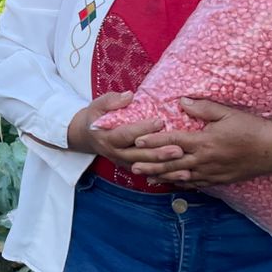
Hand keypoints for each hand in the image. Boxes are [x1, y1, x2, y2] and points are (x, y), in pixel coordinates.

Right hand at [65, 92, 182, 166]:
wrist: (87, 136)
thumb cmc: (96, 117)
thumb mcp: (98, 105)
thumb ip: (112, 100)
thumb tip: (130, 96)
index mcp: (107, 137)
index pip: (126, 134)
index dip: (142, 129)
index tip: (159, 121)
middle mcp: (116, 152)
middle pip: (139, 155)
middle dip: (159, 153)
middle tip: (178, 150)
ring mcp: (124, 162)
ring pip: (146, 167)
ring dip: (165, 167)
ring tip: (184, 164)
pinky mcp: (132, 167)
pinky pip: (149, 173)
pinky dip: (165, 175)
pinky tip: (181, 175)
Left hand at [130, 99, 271, 187]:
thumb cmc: (251, 128)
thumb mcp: (227, 113)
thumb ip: (202, 108)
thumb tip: (181, 102)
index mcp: (204, 141)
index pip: (172, 141)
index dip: (153, 141)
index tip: (137, 141)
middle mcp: (205, 160)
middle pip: (171, 162)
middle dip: (150, 163)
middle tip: (131, 165)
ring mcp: (211, 172)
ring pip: (180, 175)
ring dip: (161, 175)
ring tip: (144, 176)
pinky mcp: (219, 180)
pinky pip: (195, 183)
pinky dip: (179, 182)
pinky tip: (169, 182)